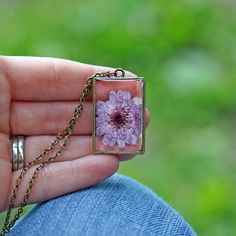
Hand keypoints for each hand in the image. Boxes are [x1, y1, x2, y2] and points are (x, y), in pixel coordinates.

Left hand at [0, 56, 149, 211]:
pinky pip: (42, 183)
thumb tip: (84, 76)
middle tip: (138, 118)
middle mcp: (2, 121)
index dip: (92, 79)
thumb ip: (32, 73)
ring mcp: (1, 157)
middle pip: (62, 117)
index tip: (128, 81)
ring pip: (59, 151)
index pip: (53, 79)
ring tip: (131, 146)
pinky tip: (108, 167)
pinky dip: (76, 176)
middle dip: (102, 117)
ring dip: (97, 150)